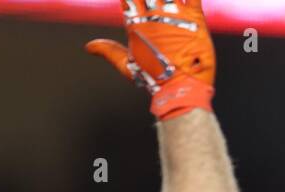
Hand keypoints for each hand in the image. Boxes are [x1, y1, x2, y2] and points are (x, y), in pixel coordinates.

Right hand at [86, 0, 215, 119]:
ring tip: (167, 0)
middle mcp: (153, 14)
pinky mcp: (195, 17)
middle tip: (154, 2)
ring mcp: (174, 14)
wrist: (180, 89)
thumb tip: (89, 47)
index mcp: (135, 21)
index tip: (135, 1)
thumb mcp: (127, 65)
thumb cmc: (153, 80)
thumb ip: (108, 50)